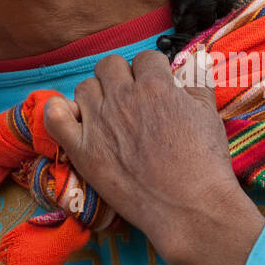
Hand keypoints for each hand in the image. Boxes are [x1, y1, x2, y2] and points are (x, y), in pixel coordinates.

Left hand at [41, 48, 241, 258]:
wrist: (188, 207)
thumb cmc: (204, 164)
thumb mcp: (209, 114)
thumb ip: (198, 80)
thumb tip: (195, 59)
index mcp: (154, 86)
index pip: (146, 58)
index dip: (153, 71)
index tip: (157, 86)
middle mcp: (122, 98)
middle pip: (110, 65)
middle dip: (122, 76)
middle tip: (132, 98)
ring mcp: (98, 123)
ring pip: (85, 87)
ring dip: (96, 95)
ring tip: (109, 113)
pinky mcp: (82, 150)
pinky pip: (55, 117)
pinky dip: (59, 111)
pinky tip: (73, 117)